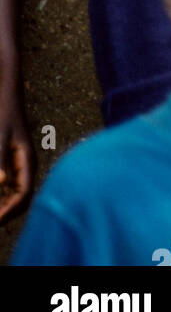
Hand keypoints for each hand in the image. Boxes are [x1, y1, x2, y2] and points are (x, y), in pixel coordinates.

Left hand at [0, 94, 32, 223]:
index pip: (24, 193)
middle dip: (6, 213)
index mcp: (27, 161)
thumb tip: (2, 183)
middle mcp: (26, 167)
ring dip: (3, 206)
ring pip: (15, 195)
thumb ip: (0, 160)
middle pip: (21, 199)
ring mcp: (20, 167)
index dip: (9, 210)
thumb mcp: (0, 137)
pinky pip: (9, 187)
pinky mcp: (12, 165)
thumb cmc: (3, 116)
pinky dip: (1, 197)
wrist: (7, 99)